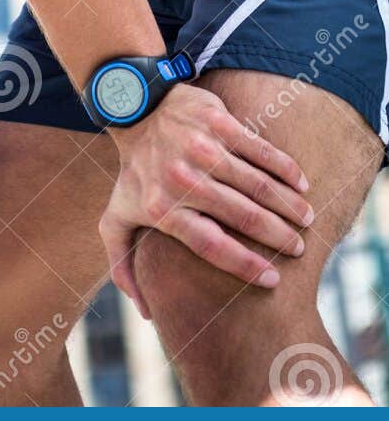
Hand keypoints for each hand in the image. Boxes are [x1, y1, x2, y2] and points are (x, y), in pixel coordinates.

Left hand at [99, 83, 313, 316]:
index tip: (272, 279)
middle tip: (297, 248)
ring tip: (305, 220)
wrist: (134, 107)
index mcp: (162, 207)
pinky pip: (261, 150)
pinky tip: (302, 184)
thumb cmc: (133, 173)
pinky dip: (286, 169)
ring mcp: (202, 148)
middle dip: (278, 237)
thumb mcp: (115, 218)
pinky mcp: (217, 121)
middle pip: (244, 216)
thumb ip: (123, 265)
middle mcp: (183, 179)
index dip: (246, 265)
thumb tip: (148, 313)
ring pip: (258, 185)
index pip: (212, 245)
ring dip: (288, 205)